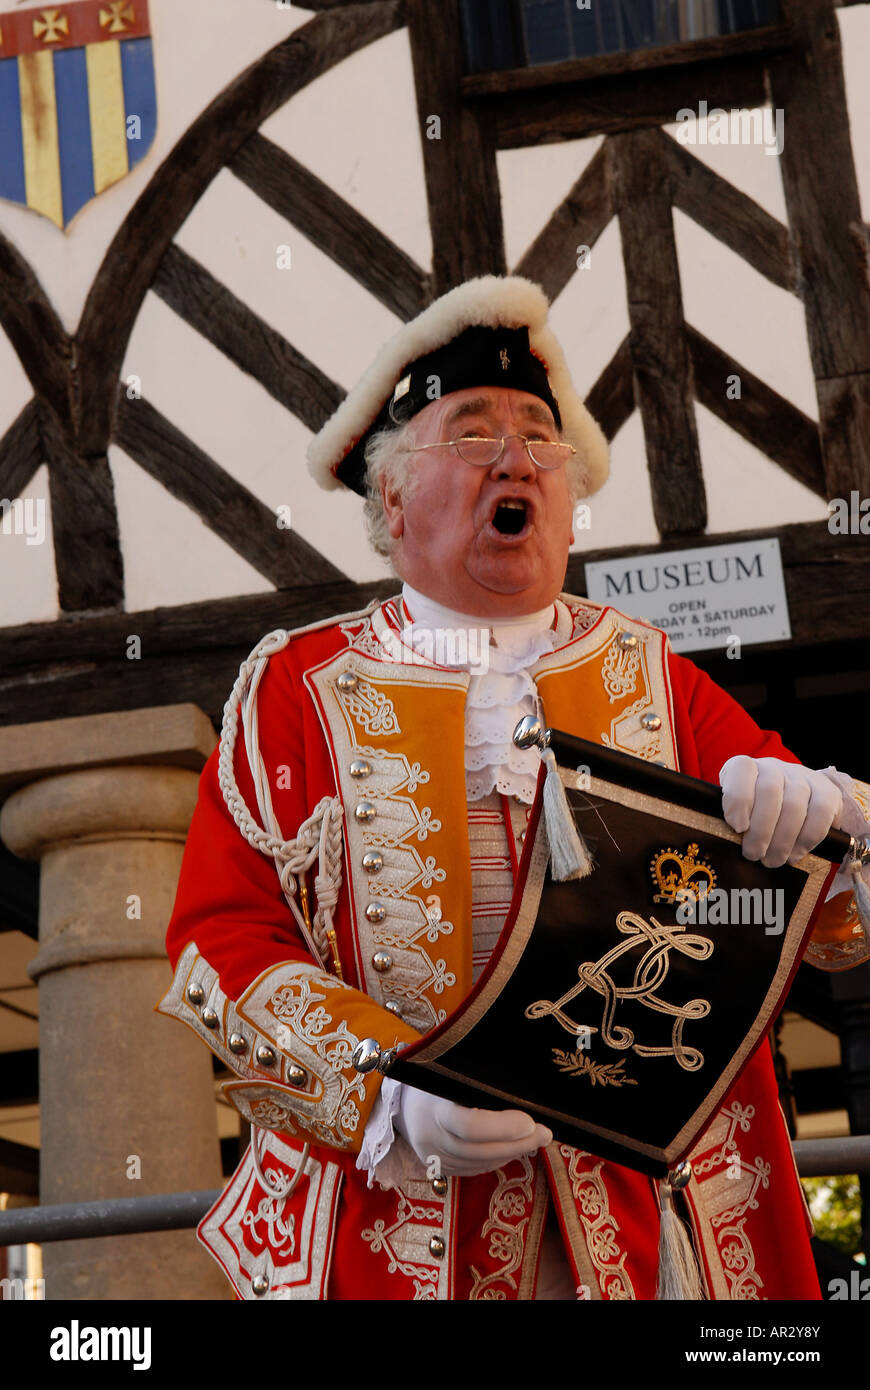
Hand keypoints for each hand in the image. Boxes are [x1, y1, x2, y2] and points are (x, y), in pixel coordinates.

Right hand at [395, 1085, 552, 1177]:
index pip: (470, 1126)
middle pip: (480, 1149)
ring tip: (536, 1139)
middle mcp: (430, 1137)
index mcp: (432, 1106)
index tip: (531, 1120)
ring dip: (512, 1153)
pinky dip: (497, 1160)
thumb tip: (523, 1079)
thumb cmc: (435, 1075)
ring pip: (479, 1163)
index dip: (503, 1127)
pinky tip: (513, 1148)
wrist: (403, 1098)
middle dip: (518, 1142)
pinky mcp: (438, 1168)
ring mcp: (433, 1156)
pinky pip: (474, 1169)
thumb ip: (482, 1076)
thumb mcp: (452, 1069)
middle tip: (545, 1133)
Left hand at [719, 756, 842, 867]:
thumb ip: (733, 820)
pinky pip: (821, 813)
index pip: (741, 769)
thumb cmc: (756, 814)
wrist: (797, 804)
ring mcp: (802, 776)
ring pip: (794, 805)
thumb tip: (730, 844)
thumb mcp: (738, 812)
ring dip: (782, 840)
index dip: (738, 798)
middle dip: (760, 830)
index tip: (737, 827)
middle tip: (753, 855)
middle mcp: (774, 766)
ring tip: (772, 861)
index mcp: (747, 768)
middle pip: (769, 792)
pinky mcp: (827, 790)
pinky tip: (795, 855)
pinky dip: (806, 839)